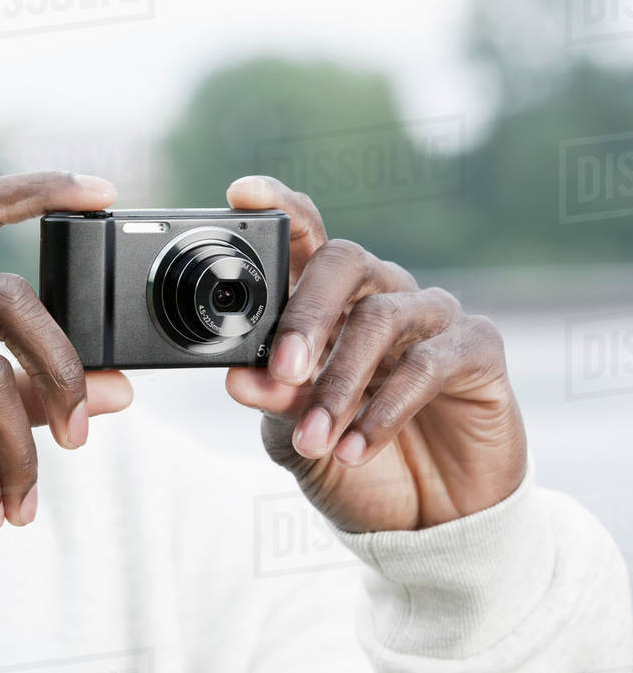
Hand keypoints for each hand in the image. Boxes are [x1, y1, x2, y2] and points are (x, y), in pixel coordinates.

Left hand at [224, 176, 526, 531]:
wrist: (425, 521)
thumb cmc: (350, 461)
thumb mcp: (293, 436)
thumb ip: (272, 401)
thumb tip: (238, 378)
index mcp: (328, 300)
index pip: (304, 236)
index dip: (278, 208)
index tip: (242, 193)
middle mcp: (379, 293)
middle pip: (344, 262)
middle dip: (306, 314)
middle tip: (284, 368)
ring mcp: (431, 316)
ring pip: (380, 319)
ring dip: (340, 383)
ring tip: (313, 439)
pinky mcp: (477, 349)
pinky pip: (428, 363)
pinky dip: (385, 408)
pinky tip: (357, 448)